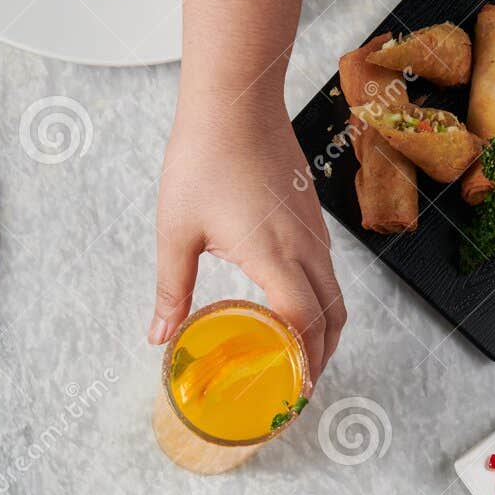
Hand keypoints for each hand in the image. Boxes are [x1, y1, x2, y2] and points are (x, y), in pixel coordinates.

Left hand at [149, 85, 346, 388]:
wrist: (236, 100)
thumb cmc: (203, 159)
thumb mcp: (176, 232)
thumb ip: (171, 289)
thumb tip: (158, 336)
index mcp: (274, 256)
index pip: (304, 324)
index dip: (304, 364)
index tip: (295, 394)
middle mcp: (305, 248)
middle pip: (332, 317)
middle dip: (321, 358)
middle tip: (299, 389)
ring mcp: (314, 232)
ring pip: (336, 295)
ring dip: (325, 332)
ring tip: (301, 359)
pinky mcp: (312, 218)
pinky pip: (329, 273)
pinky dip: (321, 304)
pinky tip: (294, 311)